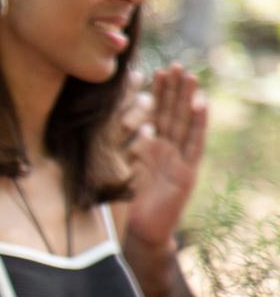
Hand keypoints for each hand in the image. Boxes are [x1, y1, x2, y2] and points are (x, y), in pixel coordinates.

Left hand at [122, 64, 206, 252]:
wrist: (137, 231)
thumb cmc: (123, 202)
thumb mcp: (112, 169)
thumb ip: (110, 149)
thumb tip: (94, 124)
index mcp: (147, 148)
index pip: (150, 115)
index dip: (151, 95)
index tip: (150, 71)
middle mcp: (164, 150)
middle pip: (169, 114)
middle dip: (171, 90)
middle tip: (173, 66)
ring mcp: (177, 159)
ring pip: (183, 123)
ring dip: (186, 99)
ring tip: (189, 77)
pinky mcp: (187, 171)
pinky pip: (193, 143)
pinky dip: (198, 123)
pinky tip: (201, 104)